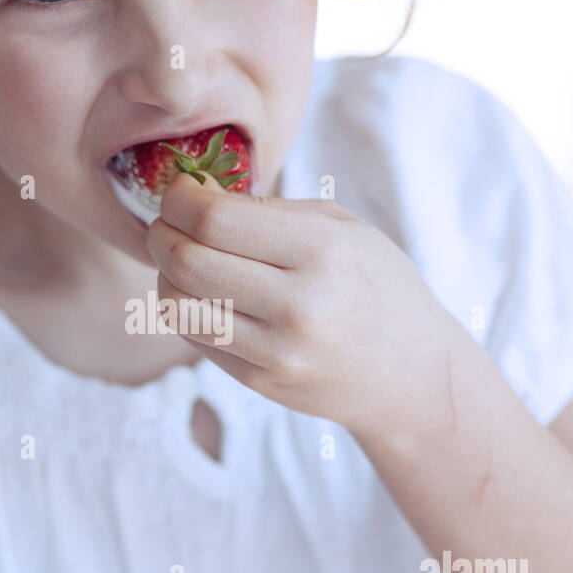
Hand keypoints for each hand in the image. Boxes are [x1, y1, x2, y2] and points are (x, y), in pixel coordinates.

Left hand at [146, 170, 458, 439]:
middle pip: (186, 260)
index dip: (179, 198)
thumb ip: (270, 209)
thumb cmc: (376, 286)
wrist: (411, 375)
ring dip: (164, 273)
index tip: (181, 190)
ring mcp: (276, 351)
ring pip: (177, 304)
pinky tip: (203, 291)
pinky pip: (195, 336)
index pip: (215, 219)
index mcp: (322, 251)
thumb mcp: (344, 228)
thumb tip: (197, 194)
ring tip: (182, 257)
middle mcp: (298, 305)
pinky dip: (185, 306)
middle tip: (167, 221)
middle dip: (161, 232)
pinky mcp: (260, 382)